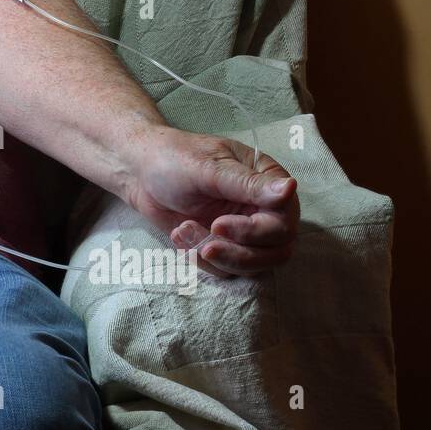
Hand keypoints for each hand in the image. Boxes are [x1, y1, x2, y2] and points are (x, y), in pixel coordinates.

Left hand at [121, 126, 298, 277]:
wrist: (139, 173)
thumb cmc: (174, 159)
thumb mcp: (208, 168)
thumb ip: (248, 183)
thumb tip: (291, 188)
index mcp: (267, 181)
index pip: (283, 222)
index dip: (255, 232)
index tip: (218, 225)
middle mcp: (262, 209)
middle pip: (276, 251)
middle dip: (238, 254)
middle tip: (205, 245)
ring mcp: (244, 231)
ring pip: (253, 266)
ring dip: (217, 258)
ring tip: (183, 231)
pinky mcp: (223, 246)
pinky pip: (226, 269)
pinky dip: (201, 259)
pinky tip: (180, 235)